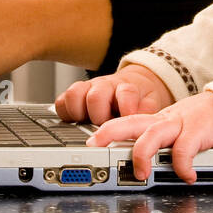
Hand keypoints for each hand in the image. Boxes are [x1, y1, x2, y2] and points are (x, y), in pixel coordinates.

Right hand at [54, 65, 173, 124]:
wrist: (134, 83)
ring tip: (87, 125)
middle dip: (99, 116)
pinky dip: (65, 113)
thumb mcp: (151, 103)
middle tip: (104, 128)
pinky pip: (61, 101)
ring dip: (79, 113)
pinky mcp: (76, 95)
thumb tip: (143, 128)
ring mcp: (89, 89)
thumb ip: (147, 113)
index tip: (126, 121)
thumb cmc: (140, 97)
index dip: (126, 108)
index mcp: (126, 87)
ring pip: (74, 94)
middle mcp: (105, 86)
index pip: (125, 92)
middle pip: (96, 96)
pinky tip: (75, 122)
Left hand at [91, 91, 212, 183]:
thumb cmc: (202, 122)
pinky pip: (184, 150)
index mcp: (156, 122)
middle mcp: (163, 122)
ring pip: (152, 135)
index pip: (126, 122)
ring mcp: (179, 125)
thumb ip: (159, 143)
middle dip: (109, 133)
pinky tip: (187, 177)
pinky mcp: (197, 132)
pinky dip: (182, 167)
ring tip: (142, 174)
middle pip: (130, 122)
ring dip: (142, 155)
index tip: (90, 143)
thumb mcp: (175, 129)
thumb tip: (140, 164)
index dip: (106, 131)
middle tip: (93, 147)